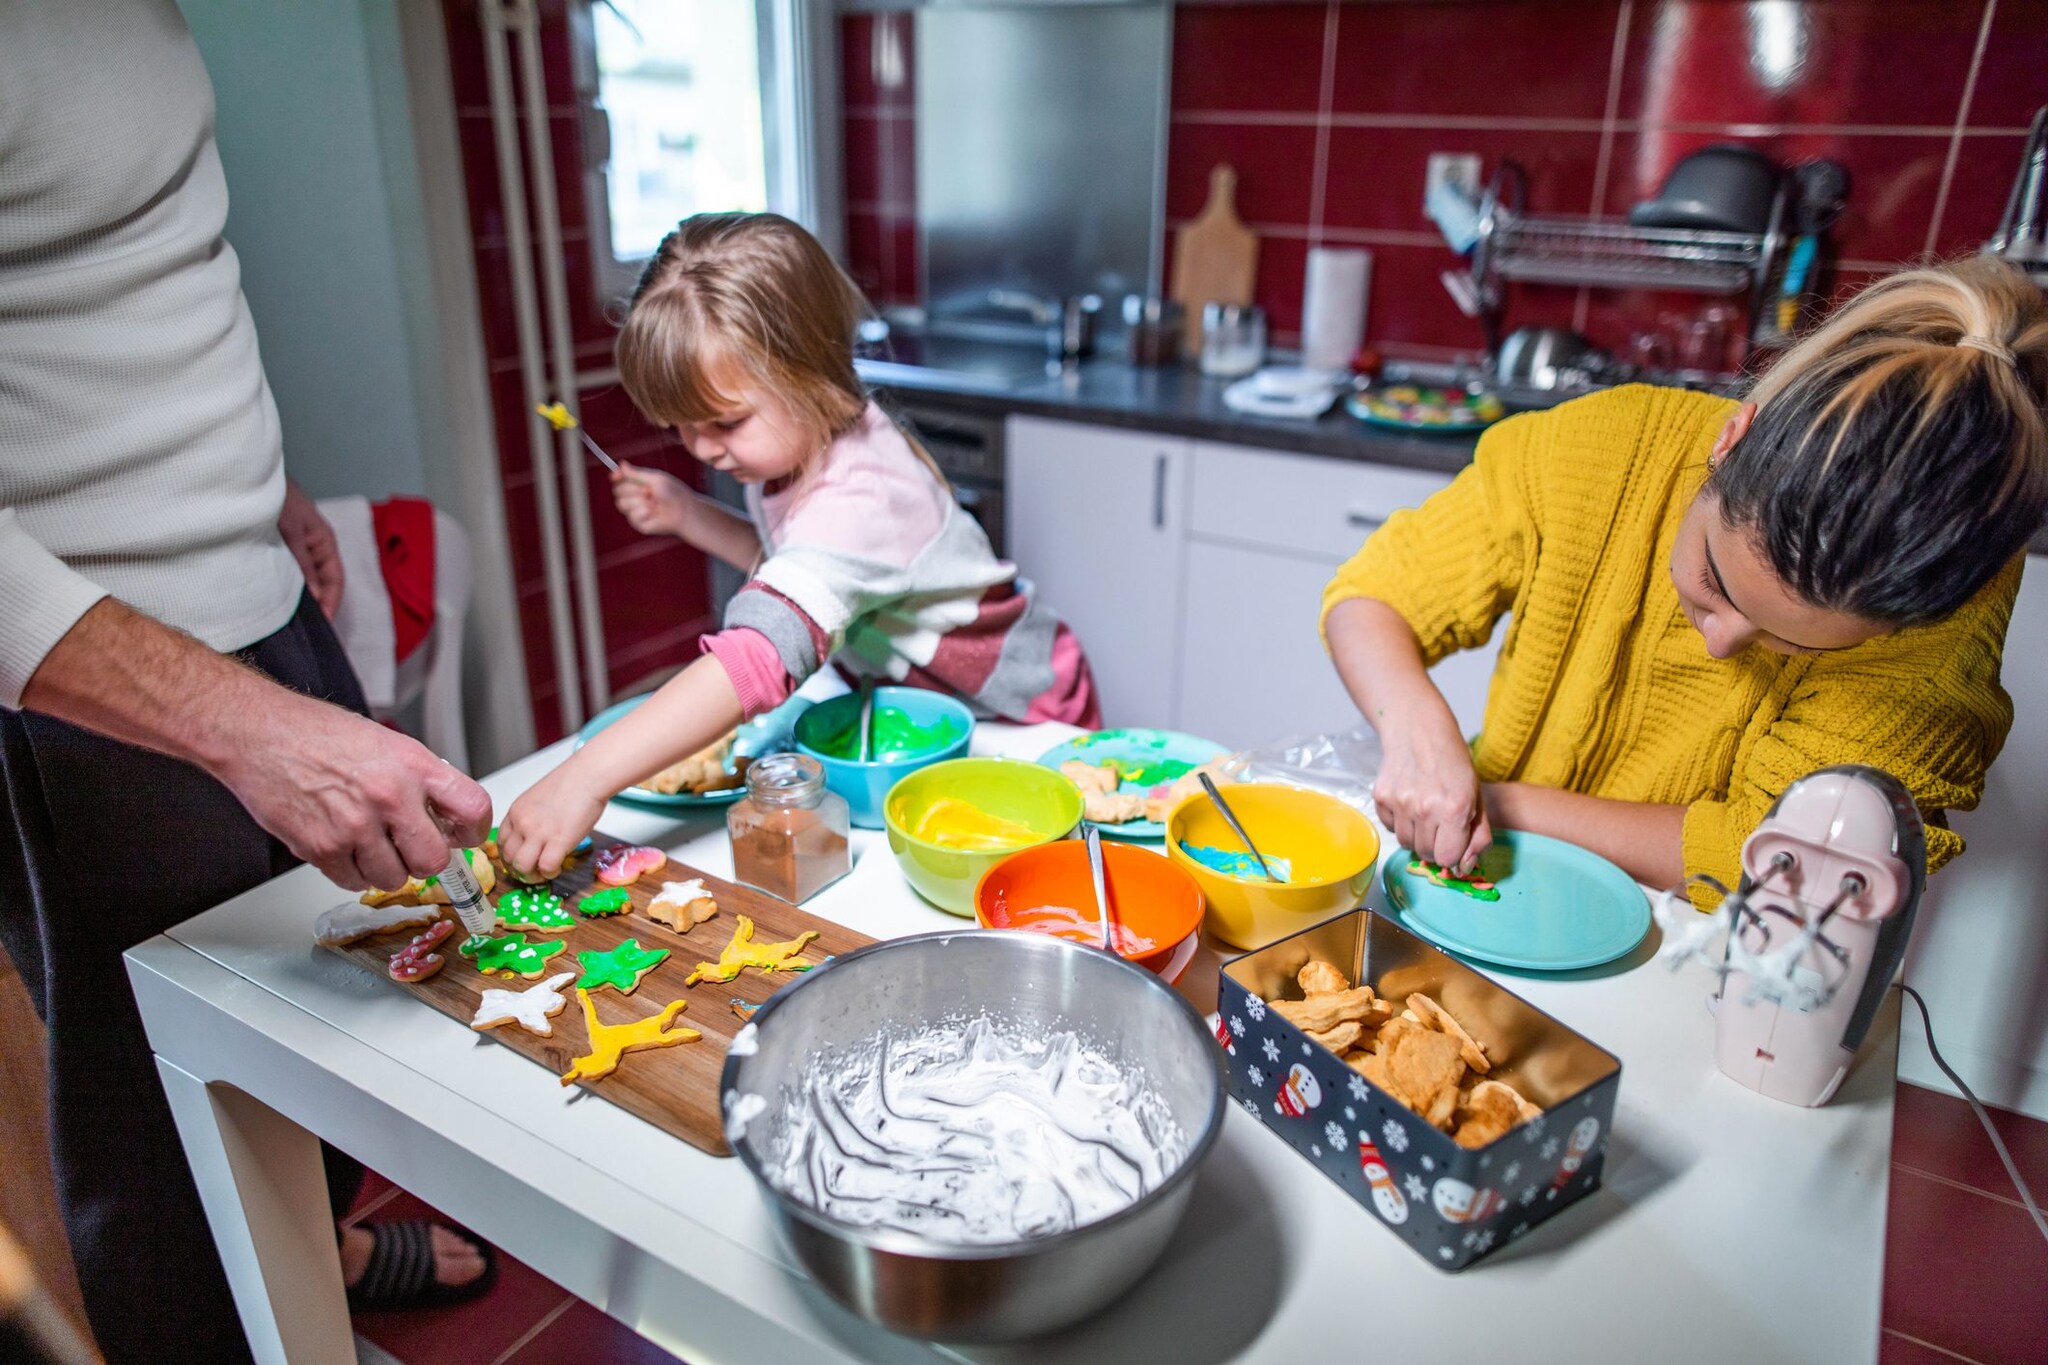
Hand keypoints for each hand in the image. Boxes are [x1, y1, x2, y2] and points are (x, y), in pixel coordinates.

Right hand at [216, 693, 492, 890]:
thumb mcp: (387, 744)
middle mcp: (390, 797)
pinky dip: (354, 873)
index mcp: (414, 765)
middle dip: (425, 859)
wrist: (259, 734)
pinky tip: (344, 845)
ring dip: (386, 867)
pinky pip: (355, 882)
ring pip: (394, 878)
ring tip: (369, 840)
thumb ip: (420, 781)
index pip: (473, 809)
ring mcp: (355, 826)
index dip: (474, 831)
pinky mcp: (322, 848)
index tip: (464, 837)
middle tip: (410, 846)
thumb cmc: (318, 733)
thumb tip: (446, 819)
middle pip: (433, 860)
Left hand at [278, 479, 344, 617]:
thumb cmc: (277, 497)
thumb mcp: (291, 531)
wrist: (250, 476)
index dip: (332, 602)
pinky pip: (289, 571)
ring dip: (301, 596)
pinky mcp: (279, 547)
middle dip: (318, 604)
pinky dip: (286, 585)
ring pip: (305, 578)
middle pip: (322, 582)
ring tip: (292, 618)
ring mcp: (297, 547)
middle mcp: (313, 547)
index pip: (336, 579)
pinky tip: (276, 597)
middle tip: (307, 629)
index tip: (324, 624)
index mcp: (324, 541)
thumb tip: (316, 596)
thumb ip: (303, 563)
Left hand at [496, 763, 609, 882]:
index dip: (510, 857)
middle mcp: (522, 823)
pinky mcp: (558, 841)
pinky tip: (559, 866)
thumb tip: (536, 836)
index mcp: (516, 812)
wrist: (588, 776)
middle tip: (533, 871)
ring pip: (523, 867)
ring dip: (533, 876)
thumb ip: (532, 817)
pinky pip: (547, 867)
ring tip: (545, 872)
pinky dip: (551, 873)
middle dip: (520, 870)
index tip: (521, 861)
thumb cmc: (572, 783)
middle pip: (509, 858)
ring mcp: (538, 833)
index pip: (501, 842)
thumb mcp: (539, 798)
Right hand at [612, 463, 694, 537]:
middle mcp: (634, 498)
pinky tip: (655, 512)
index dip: (616, 477)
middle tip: (648, 490)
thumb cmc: (673, 492)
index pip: (619, 480)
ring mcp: (635, 511)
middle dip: (631, 490)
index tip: (616, 475)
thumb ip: (637, 473)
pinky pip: (632, 516)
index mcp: (638, 485)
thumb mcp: (655, 479)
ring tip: (654, 502)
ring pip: (622, 504)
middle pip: (617, 492)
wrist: (684, 510)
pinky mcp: (639, 523)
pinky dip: (644, 512)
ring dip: (638, 501)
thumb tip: (621, 464)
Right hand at [1372, 703, 1490, 873]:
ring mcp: (1400, 803)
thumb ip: (1478, 836)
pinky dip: (1399, 822)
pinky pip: (1390, 827)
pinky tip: (1408, 802)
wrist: (1419, 730)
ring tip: (1424, 812)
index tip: (1452, 840)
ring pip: (1406, 843)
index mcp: (1454, 809)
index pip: (1447, 859)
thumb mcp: (1477, 797)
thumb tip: (1465, 867)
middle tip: (1439, 824)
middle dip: (1434, 845)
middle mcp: (1425, 809)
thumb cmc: (1454, 763)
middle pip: (1425, 854)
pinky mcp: (1381, 797)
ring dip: (1416, 835)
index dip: (1451, 853)